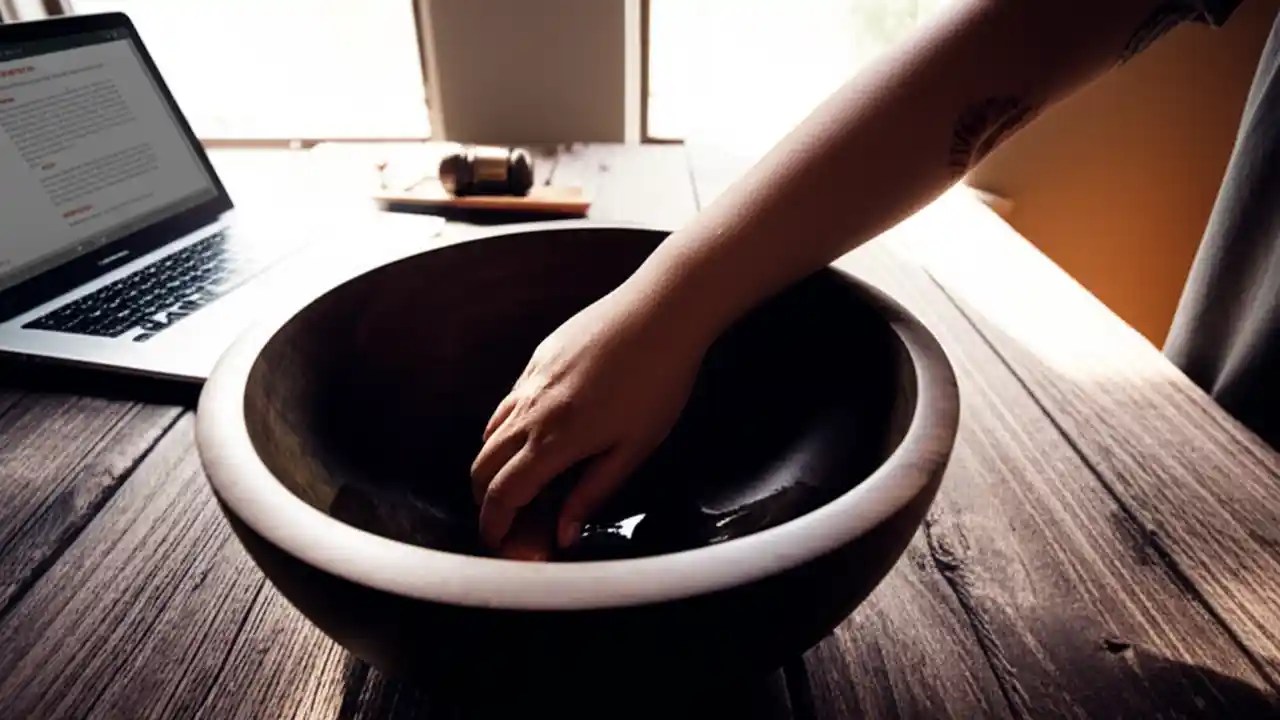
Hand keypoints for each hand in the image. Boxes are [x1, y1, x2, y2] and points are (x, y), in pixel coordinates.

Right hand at [470, 288, 707, 552]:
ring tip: (520, 481)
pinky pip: (507, 403)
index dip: (494, 525)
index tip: (499, 542)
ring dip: (493, 464)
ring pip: (489, 432)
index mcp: (556, 439)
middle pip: (482, 466)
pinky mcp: (538, 358)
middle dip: (485, 499)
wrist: (661, 312)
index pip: (503, 494)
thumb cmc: (659, 379)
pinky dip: (506, 429)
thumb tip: (564, 531)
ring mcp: (531, 381)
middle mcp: (532, 410)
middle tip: (508, 518)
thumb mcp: (635, 448)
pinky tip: (534, 435)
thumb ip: (593, 492)